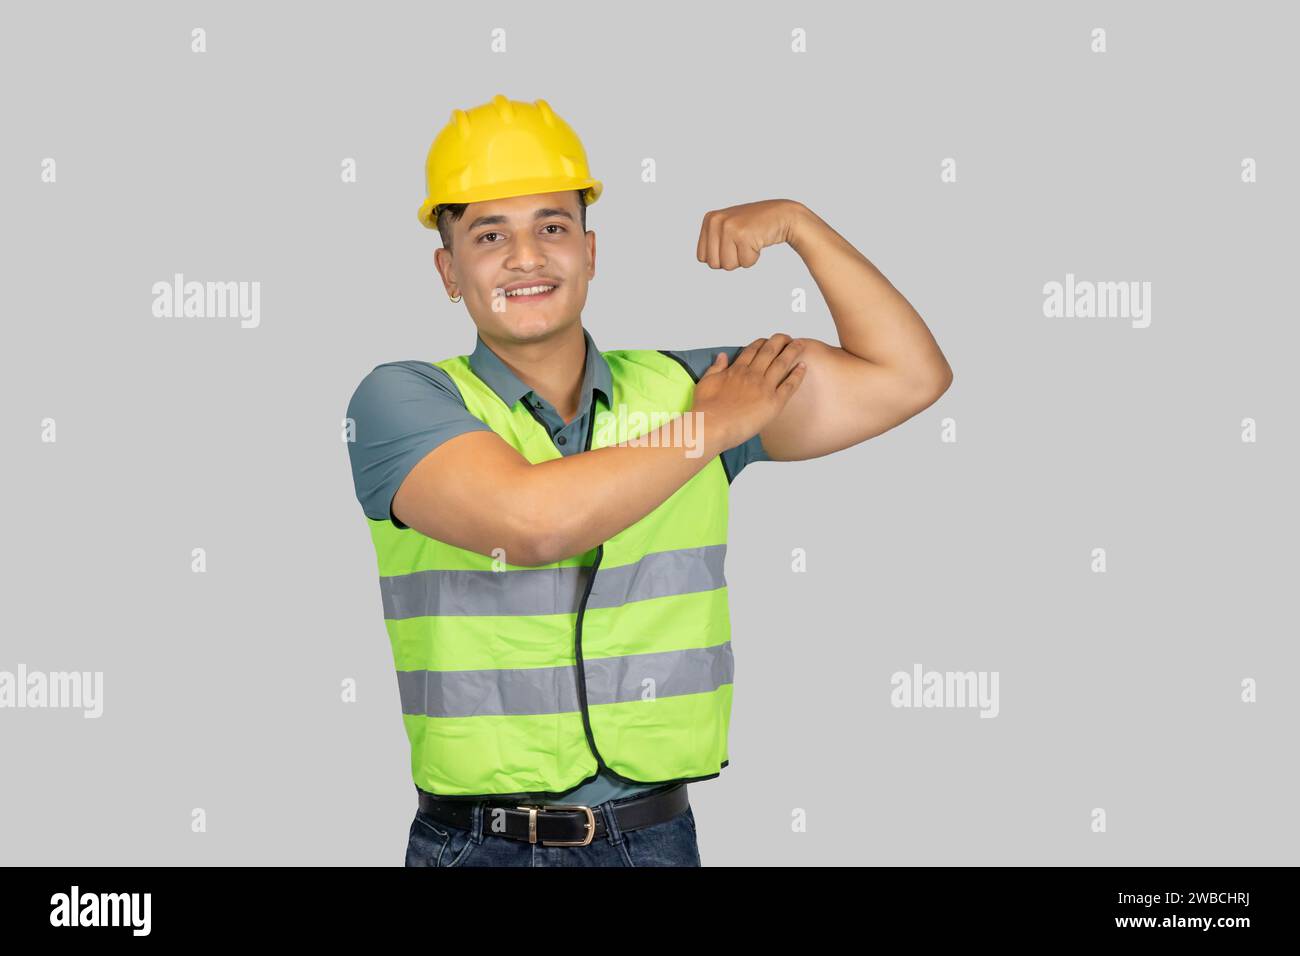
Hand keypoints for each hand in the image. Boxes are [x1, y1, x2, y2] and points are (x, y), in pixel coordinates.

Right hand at [690, 334, 807, 448]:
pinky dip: (797, 375)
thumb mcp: (705, 382)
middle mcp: (752, 375)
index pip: (753, 350)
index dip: (762, 343)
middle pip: (770, 351)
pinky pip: (789, 385)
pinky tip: (803, 367)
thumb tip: (721, 356)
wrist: (711, 425)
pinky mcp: (773, 402)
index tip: (768, 340)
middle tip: (787, 337)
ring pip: (782, 363)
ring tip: (800, 344)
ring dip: (792, 351)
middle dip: (780, 341)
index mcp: (737, 370)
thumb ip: (716, 368)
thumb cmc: (705, 408)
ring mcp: (764, 387)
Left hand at [696, 199, 803, 269]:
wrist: (781, 215)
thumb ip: (713, 243)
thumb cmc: (754, 227)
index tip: (733, 243)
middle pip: (714, 264)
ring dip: (742, 258)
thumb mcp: (727, 229)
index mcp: (709, 220)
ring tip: (750, 241)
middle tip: (742, 243)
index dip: (720, 257)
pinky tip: (758, 241)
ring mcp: (729, 227)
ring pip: (728, 266)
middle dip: (730, 260)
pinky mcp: (743, 235)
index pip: (702, 258)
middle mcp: (715, 221)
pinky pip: (745, 263)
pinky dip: (754, 257)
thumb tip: (704, 260)